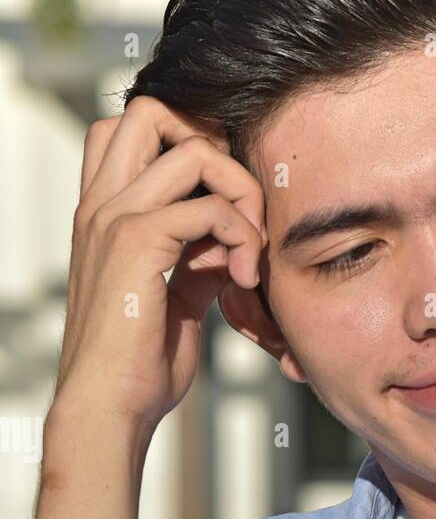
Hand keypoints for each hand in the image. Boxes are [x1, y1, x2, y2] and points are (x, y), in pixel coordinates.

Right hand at [53, 95, 266, 431]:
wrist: (109, 408)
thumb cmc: (139, 367)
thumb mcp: (178, 301)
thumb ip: (201, 261)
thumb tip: (234, 243)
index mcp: (104, 213)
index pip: (134, 129)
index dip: (189, 145)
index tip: (225, 207)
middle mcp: (102, 204)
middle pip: (153, 110)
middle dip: (214, 146)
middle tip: (240, 209)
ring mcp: (115, 218)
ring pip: (192, 148)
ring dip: (241, 193)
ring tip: (250, 251)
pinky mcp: (136, 242)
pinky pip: (210, 207)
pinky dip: (243, 235)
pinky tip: (245, 278)